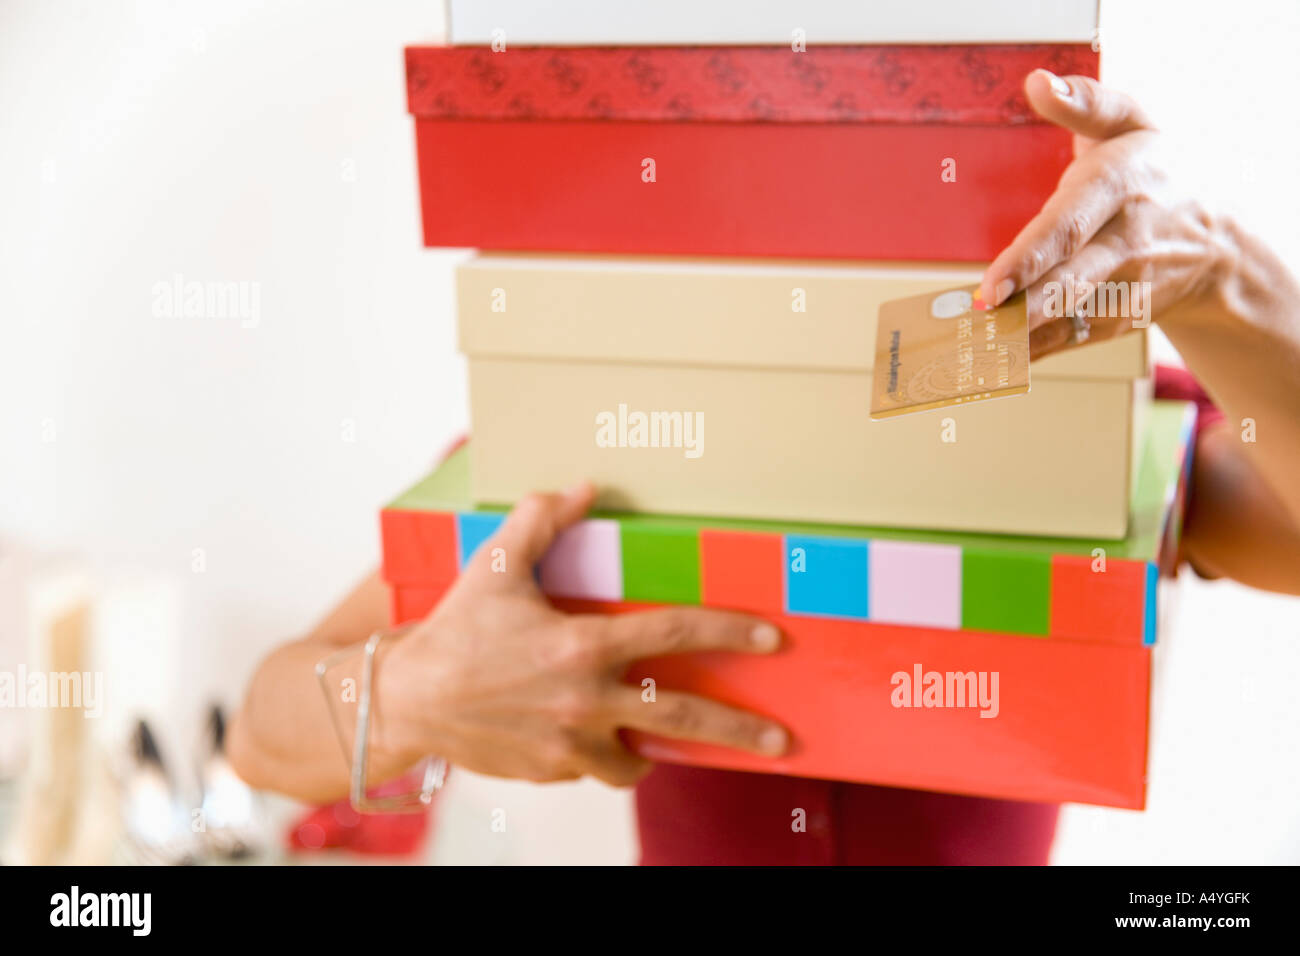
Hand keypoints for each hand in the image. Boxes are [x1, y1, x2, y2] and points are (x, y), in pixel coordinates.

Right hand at [377, 483, 788, 786]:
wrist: (406, 701)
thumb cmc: (455, 631)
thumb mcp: (496, 565)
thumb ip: (543, 521)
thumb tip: (586, 486)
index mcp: (582, 645)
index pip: (675, 635)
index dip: (729, 632)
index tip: (771, 638)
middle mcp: (585, 700)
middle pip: (684, 719)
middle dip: (741, 733)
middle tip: (782, 743)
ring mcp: (569, 744)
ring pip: (638, 758)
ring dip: (654, 746)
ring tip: (663, 738)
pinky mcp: (550, 772)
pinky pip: (593, 765)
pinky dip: (598, 751)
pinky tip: (583, 732)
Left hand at [979, 69, 1233, 358]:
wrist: (1217, 241)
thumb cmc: (1157, 172)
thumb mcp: (1133, 122)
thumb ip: (1085, 103)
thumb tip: (1037, 83)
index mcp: (1122, 187)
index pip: (1069, 226)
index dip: (1028, 258)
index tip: (992, 284)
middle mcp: (1127, 243)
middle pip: (1070, 281)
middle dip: (1025, 304)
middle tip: (982, 319)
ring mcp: (1126, 288)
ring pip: (1068, 318)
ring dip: (1022, 336)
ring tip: (977, 346)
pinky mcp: (1119, 320)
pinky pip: (1071, 340)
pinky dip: (1033, 353)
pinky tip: (994, 360)